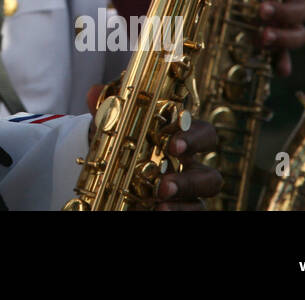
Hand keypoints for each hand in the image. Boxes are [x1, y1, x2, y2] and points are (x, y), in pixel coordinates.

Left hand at [87, 84, 222, 209]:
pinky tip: (159, 210)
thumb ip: (108, 113)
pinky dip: (180, 211)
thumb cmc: (122, 146)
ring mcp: (188, 193)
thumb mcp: (113, 129)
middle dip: (191, 180)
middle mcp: (190, 168)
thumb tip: (94, 93)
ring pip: (201, 201)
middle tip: (165, 184)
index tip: (173, 145)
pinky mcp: (181, 208)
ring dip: (184, 199)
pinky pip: (193, 212)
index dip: (194, 138)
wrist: (109, 175)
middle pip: (210, 174)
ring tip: (160, 199)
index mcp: (180, 140)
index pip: (203, 134)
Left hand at [257, 0, 304, 76]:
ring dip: (285, 36)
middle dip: (284, 10)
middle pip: (303, 7)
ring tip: (261, 36)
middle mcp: (282, 0)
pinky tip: (277, 68)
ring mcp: (279, 26)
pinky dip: (282, 62)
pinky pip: (284, 57)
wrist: (199, 18)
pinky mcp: (271, 48)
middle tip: (260, 11)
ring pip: (301, 33)